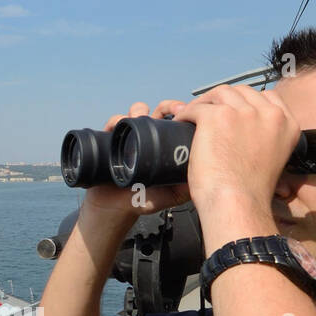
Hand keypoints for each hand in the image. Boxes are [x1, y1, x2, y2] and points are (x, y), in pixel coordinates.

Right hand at [82, 100, 192, 218]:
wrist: (115, 208)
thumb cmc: (142, 200)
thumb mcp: (170, 196)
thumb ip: (185, 188)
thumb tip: (204, 177)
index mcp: (164, 145)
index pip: (176, 122)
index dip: (182, 113)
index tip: (187, 113)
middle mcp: (148, 138)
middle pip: (159, 110)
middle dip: (166, 106)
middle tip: (174, 111)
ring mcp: (130, 137)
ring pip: (136, 111)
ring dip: (139, 110)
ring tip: (140, 119)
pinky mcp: (111, 140)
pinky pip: (113, 123)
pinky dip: (116, 120)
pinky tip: (120, 125)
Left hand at [171, 85, 298, 224]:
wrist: (237, 205)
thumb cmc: (249, 193)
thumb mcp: (271, 158)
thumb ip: (266, 139)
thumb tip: (246, 132)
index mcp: (287, 124)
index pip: (267, 97)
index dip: (246, 101)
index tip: (233, 110)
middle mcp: (269, 114)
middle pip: (242, 92)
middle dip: (223, 100)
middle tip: (208, 112)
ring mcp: (243, 113)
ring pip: (219, 94)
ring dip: (205, 103)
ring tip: (193, 115)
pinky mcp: (217, 117)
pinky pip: (197, 107)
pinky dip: (186, 113)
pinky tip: (181, 122)